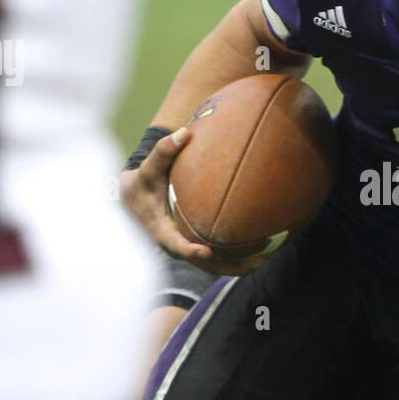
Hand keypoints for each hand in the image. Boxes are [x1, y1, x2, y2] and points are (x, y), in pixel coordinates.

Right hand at [120, 128, 271, 277]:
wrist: (132, 199)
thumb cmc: (143, 182)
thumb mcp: (148, 168)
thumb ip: (163, 151)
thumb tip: (183, 133)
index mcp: (160, 230)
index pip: (175, 245)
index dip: (190, 250)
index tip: (206, 251)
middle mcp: (174, 245)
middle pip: (202, 264)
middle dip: (228, 265)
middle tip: (255, 262)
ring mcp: (184, 248)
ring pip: (211, 266)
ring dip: (237, 266)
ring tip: (266, 259)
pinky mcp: (192, 247)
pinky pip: (215, 260)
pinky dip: (235, 259)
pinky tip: (259, 252)